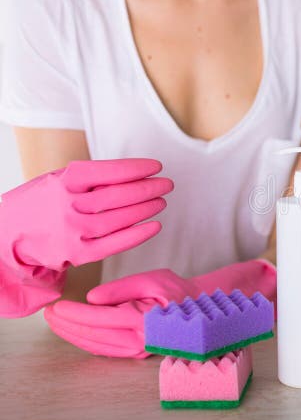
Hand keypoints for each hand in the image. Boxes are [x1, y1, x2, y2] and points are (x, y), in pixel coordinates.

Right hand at [0, 159, 172, 317]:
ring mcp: (73, 231)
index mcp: (64, 181)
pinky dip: (137, 234)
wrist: (8, 236)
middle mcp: (68, 205)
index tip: (156, 166)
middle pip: (118, 196)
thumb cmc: (42, 203)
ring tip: (161, 200)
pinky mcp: (77, 253)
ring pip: (120, 219)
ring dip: (146, 208)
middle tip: (167, 184)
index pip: (108, 171)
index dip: (136, 168)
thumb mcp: (58, 181)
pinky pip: (114, 244)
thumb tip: (134, 173)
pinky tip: (154, 225)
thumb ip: (91, 178)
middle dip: (148, 188)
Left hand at [44, 260, 276, 358]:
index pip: (101, 319)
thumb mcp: (154, 279)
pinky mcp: (139, 352)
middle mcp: (142, 340)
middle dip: (68, 327)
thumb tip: (92, 298)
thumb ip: (122, 288)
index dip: (76, 314)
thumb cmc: (179, 291)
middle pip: (94, 337)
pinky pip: (107, 349)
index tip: (57, 307)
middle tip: (48, 315)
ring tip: (56, 322)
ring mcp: (140, 350)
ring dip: (74, 336)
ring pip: (97, 347)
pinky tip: (75, 331)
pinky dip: (87, 341)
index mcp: (146, 321)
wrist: (202, 309)